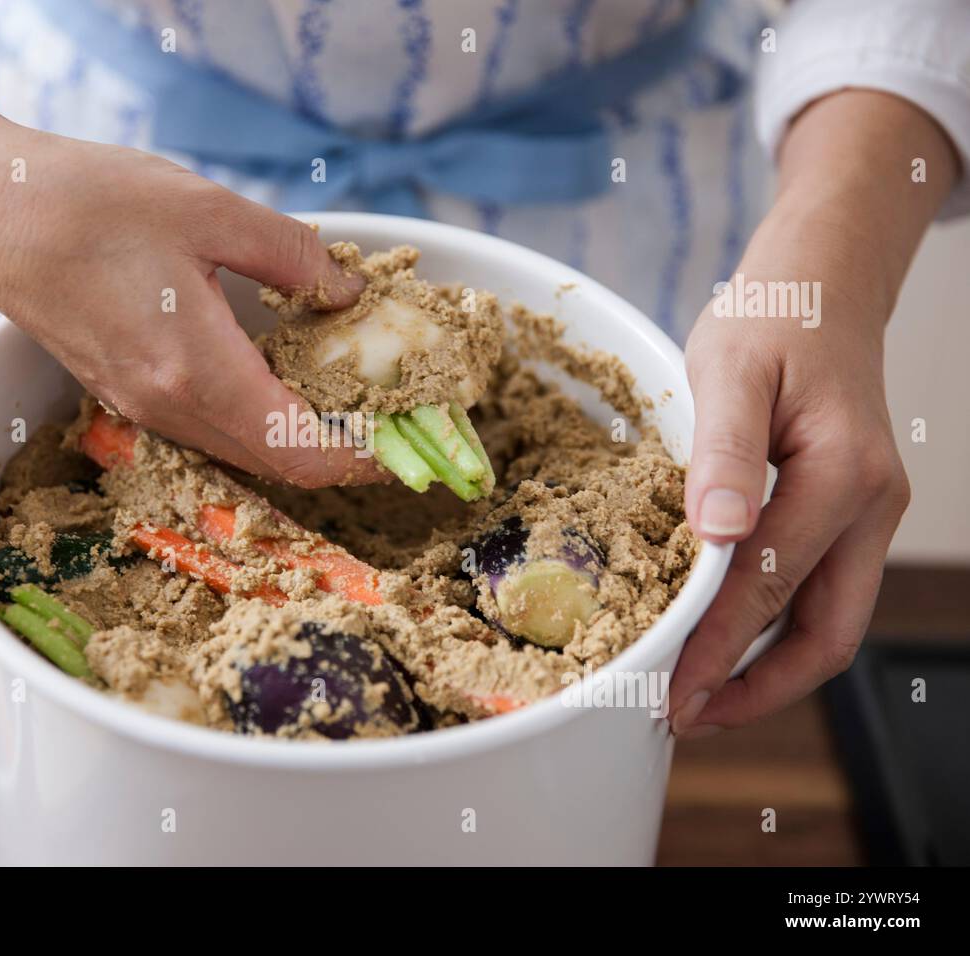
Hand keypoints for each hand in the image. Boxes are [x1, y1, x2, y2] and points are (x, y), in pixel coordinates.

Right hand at [0, 126, 375, 485]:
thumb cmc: (88, 202)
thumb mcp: (211, 212)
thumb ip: (294, 258)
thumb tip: (350, 291)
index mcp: (197, 373)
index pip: (300, 453)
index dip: (362, 460)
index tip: (406, 446)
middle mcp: (167, 409)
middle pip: (273, 464)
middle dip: (339, 451)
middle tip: (390, 417)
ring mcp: (139, 407)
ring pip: (238, 449)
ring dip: (295, 437)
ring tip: (346, 396)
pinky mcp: (122, 391)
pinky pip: (204, 428)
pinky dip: (254, 419)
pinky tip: (276, 375)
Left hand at [668, 89, 957, 735]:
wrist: (821, 284)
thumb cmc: (773, 318)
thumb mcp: (731, 368)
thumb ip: (724, 452)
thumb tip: (717, 534)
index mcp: (842, 474)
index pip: (771, 585)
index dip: (717, 649)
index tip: (670, 693)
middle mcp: (870, 506)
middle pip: (826, 633)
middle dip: (756, 691)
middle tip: (684, 718)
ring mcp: (867, 514)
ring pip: (828, 621)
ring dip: (766, 670)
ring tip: (698, 697)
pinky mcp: (848, 514)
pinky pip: (818, 590)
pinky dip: (773, 630)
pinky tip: (723, 641)